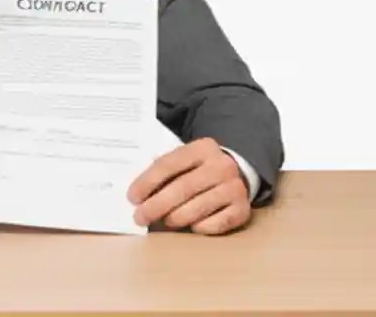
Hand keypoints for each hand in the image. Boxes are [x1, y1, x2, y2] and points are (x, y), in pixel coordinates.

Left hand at [127, 136, 250, 234]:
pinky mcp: (243, 210)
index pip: (170, 164)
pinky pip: (215, 224)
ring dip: (175, 218)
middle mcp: (221, 166)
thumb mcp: (184, 160)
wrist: (238, 173)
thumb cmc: (200, 169)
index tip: (132, 197)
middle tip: (140, 217)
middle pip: (183, 188)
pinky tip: (191, 226)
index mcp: (202, 148)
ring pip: (198, 208)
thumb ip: (163, 171)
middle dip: (157, 205)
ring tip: (163, 221)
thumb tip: (137, 196)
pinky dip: (199, 227)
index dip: (148, 182)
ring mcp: (235, 188)